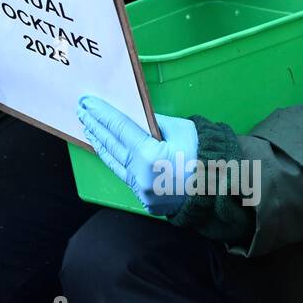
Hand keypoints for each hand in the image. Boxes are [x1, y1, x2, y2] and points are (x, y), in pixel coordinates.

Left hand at [76, 95, 199, 215]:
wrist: (220, 188)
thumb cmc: (203, 154)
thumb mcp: (180, 129)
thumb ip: (152, 122)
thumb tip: (133, 115)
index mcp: (149, 156)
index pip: (119, 129)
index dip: (102, 114)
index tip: (88, 102)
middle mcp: (140, 175)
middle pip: (112, 145)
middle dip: (95, 126)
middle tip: (81, 111)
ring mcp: (141, 190)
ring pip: (114, 163)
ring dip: (99, 144)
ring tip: (87, 128)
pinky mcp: (144, 200)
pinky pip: (125, 175)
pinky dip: (114, 160)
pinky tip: (105, 149)